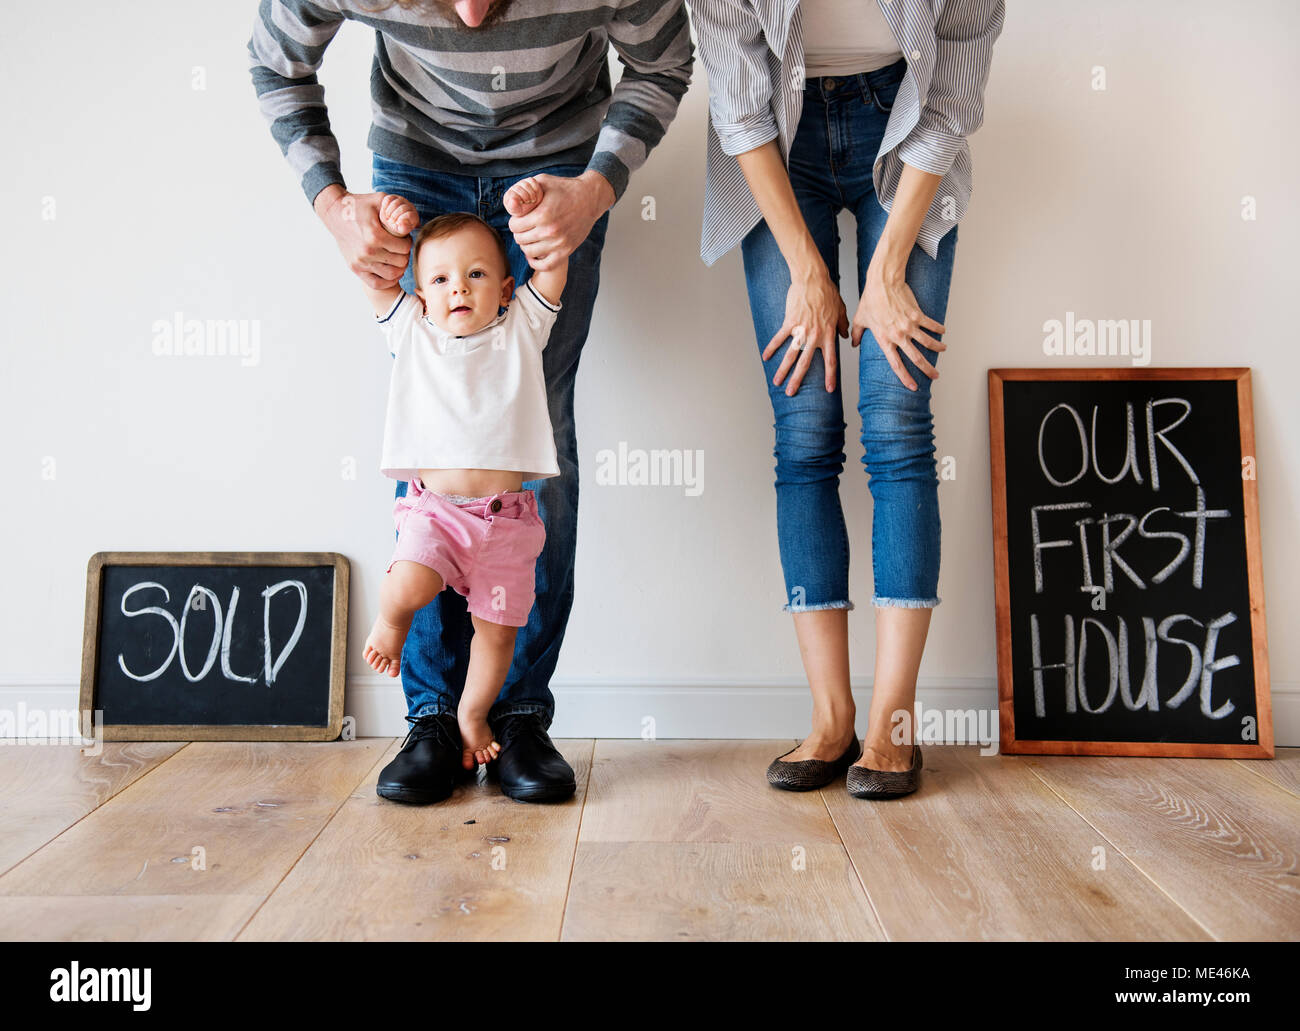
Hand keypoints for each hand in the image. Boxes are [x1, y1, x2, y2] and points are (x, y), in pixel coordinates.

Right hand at [314, 186, 413, 288]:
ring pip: (392, 275)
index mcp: (374, 236)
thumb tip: (414, 224)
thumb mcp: (380, 200)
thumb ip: (399, 209)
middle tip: (400, 248)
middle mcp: (367, 252)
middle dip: (404, 254)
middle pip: (401, 262)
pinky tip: (390, 271)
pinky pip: (377, 284)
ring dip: (399, 268)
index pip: (404, 247)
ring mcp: (360, 262)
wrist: (335, 213)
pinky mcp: (355, 268)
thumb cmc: (360, 205)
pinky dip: (387, 281)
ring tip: (396, 258)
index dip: (407, 241)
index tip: (403, 237)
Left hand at [507, 171, 612, 271]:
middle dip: (519, 232)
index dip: (514, 221)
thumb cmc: (564, 188)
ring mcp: (559, 243)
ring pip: (529, 252)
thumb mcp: (542, 182)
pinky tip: (534, 254)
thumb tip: (510, 203)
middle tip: (525, 227)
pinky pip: (545, 266)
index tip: (520, 218)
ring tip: (530, 237)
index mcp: (542, 214)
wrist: (590, 198)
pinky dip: (535, 262)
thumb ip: (523, 190)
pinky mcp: (566, 251)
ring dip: (526, 245)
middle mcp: (550, 231)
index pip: (514, 226)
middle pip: (520, 239)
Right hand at [762, 269, 848, 394]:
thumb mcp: (840, 309)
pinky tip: (765, 357)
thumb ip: (843, 324)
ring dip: (783, 370)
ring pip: (790, 355)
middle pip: (805, 363)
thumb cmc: (827, 292)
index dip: (830, 376)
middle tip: (791, 393)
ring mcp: (801, 330)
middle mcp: (814, 336)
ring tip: (777, 382)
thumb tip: (846, 336)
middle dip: (798, 380)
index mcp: (828, 335)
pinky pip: (779, 338)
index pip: (831, 360)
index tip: (829, 389)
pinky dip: (771, 347)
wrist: (813, 279)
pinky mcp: (789, 322)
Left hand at [851, 256, 946, 391]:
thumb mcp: (860, 319)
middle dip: (927, 369)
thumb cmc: (870, 299)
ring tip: (943, 350)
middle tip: (935, 376)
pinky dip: (938, 329)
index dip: (905, 377)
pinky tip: (943, 331)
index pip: (896, 364)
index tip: (913, 386)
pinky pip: (931, 325)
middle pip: (916, 358)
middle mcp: (898, 336)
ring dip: (937, 348)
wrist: (883, 282)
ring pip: (927, 342)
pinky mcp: (917, 314)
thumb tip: (852, 343)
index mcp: (885, 340)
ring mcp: (909, 326)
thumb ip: (857, 334)